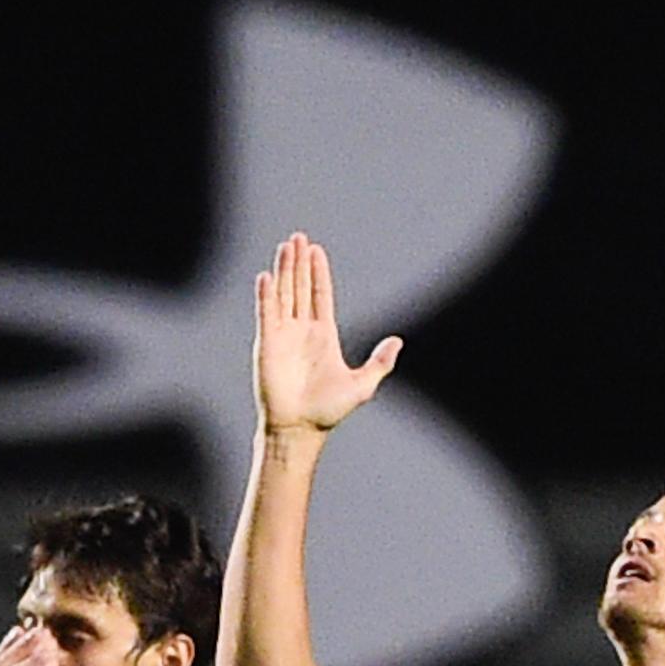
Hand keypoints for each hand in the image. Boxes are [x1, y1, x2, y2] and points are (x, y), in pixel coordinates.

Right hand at [254, 234, 404, 434]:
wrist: (300, 429)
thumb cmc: (328, 411)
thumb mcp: (362, 385)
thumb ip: (380, 362)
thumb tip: (397, 341)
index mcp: (323, 335)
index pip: (320, 295)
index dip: (319, 272)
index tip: (316, 250)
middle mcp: (301, 330)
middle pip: (300, 287)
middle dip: (300, 262)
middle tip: (298, 237)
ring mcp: (283, 335)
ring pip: (284, 294)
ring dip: (285, 270)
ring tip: (286, 246)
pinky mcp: (267, 344)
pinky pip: (266, 314)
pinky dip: (266, 295)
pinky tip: (268, 276)